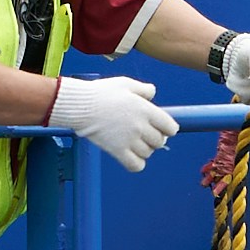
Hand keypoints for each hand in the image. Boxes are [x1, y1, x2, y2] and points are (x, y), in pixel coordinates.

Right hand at [46, 73, 180, 172]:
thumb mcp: (124, 84)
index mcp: (146, 110)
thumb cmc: (100, 93)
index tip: (160, 127)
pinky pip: (136, 165)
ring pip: (148, 153)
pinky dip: (136, 163)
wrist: (79, 105)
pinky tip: (130, 155)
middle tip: (143, 133)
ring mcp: (129, 140)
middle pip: (160, 142)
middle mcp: (141, 126)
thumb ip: (143, 89)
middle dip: (154, 138)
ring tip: (132, 141)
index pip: (170, 128)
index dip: (167, 128)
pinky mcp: (117, 151)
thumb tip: (152, 92)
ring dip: (143, 149)